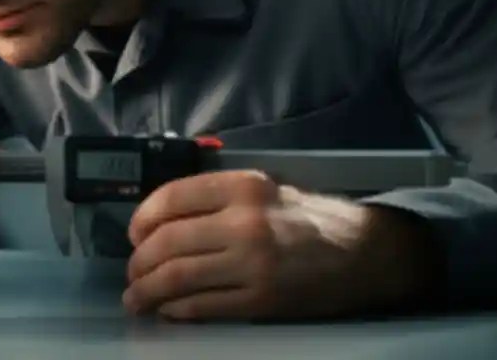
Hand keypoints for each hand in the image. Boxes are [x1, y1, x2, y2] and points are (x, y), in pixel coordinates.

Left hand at [122, 170, 440, 320]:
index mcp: (242, 187)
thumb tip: (165, 219)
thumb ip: (219, 198)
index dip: (142, 219)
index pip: (173, 197)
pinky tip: (167, 311)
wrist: (364, 253)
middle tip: (132, 272)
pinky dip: (176, 310)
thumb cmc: (311, 219)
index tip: (133, 234)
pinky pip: (203, 306)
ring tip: (136, 298)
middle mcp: (244, 222)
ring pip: (178, 277)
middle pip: (167, 242)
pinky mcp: (262, 300)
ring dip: (147, 290)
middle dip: (139, 262)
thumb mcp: (267, 189)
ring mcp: (252, 263)